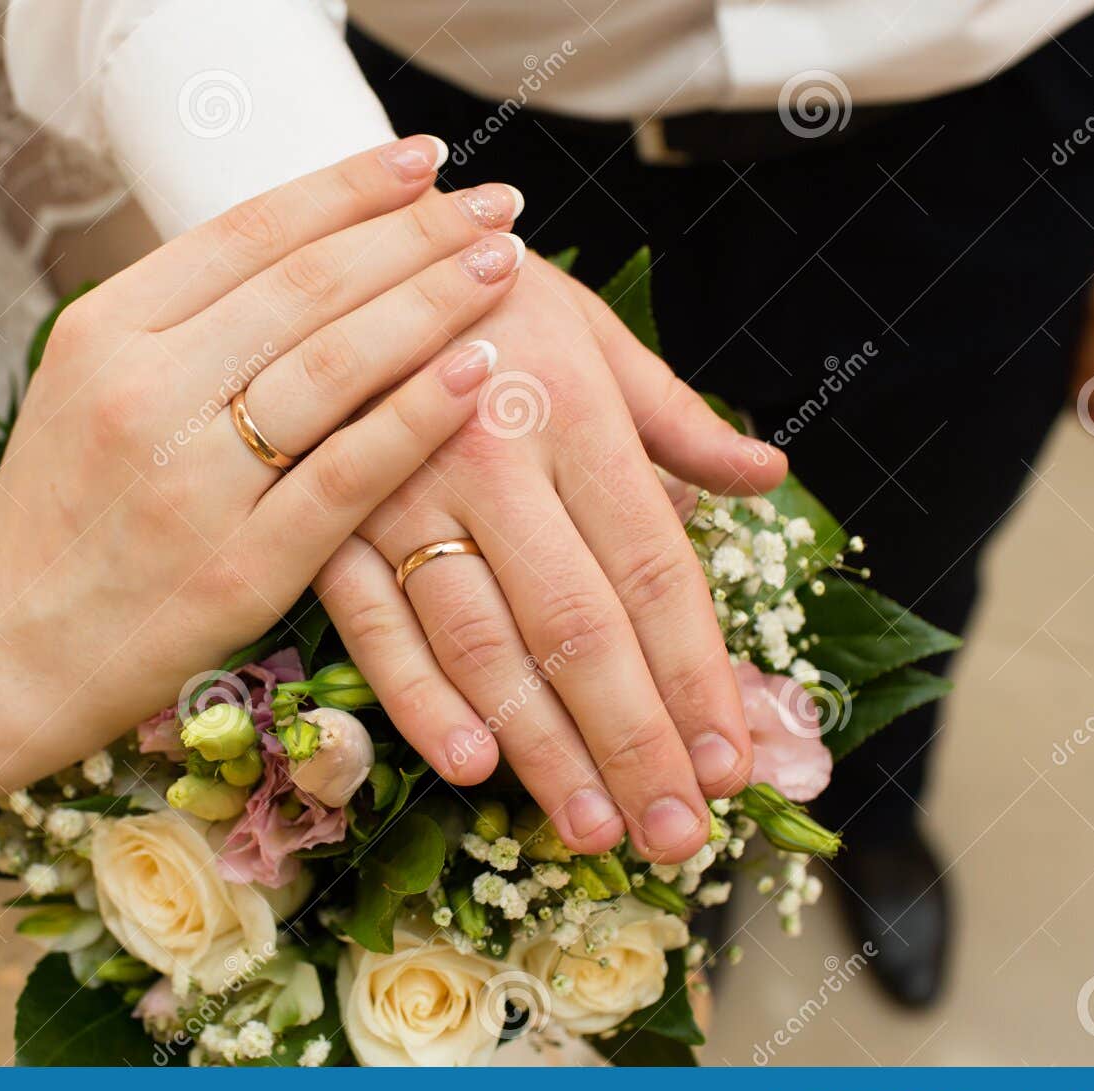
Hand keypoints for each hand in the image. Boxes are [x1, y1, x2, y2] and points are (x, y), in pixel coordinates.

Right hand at [0, 139, 525, 771]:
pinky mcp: (240, 566)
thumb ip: (177, 319)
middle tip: (493, 202)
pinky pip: (348, 472)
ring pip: (335, 364)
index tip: (425, 159)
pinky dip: (419, 415)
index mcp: (104, 331)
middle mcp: (143, 391)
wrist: (8, 651)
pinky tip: (480, 372)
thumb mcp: (85, 386)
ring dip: (433, 303)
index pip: (249, 231)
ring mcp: (192, 481)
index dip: (349, 186)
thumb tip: (300, 245)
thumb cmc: (64, 514)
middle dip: (416, 232)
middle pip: (307, 285)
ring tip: (501, 264)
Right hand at [317, 256, 786, 861]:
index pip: (654, 569)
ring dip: (541, 744)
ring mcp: (399, 490)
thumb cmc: (486, 296)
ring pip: (481, 639)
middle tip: (679, 839)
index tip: (731, 764)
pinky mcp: (327, 518)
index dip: (698, 675)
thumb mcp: (592, 331)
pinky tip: (468, 764)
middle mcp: (492, 457)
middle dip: (635, 741)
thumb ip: (677, 417)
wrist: (341, 247)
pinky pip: (371, 621)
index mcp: (573, 411)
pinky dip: (417, 697)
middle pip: (580, 624)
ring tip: (592, 828)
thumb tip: (766, 475)